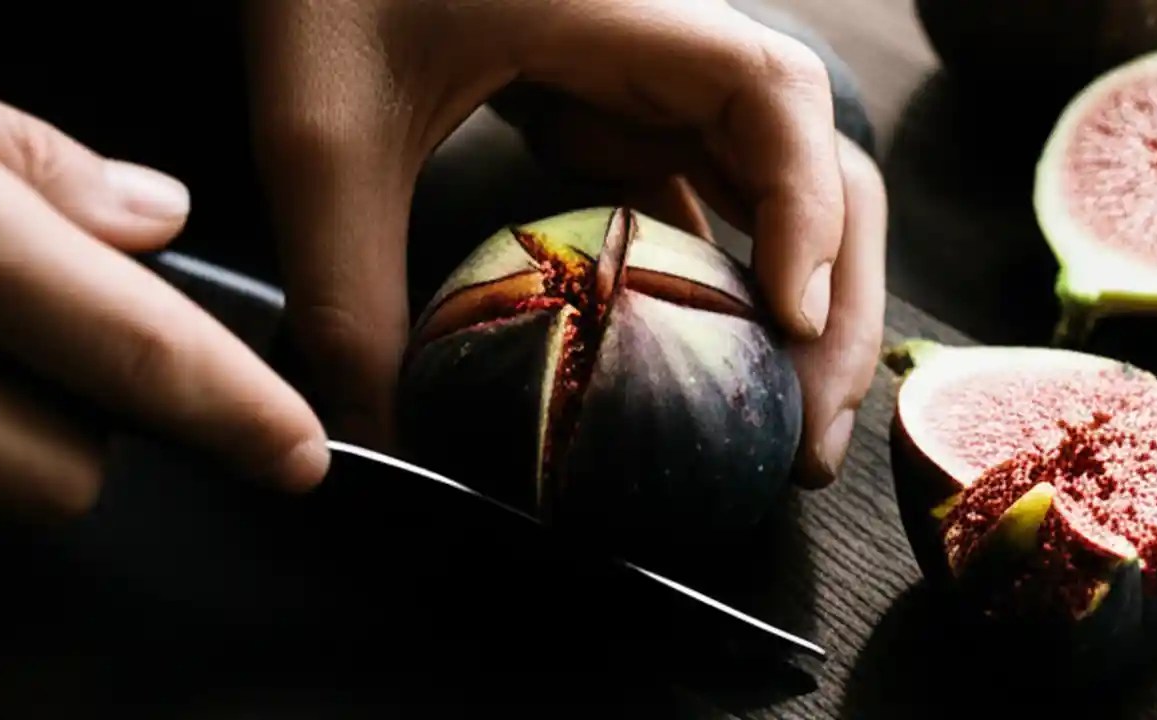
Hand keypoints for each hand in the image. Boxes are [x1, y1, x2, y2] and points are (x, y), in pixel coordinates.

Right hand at [0, 95, 328, 521]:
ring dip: (26, 437)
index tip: (301, 450)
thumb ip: (35, 164)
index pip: (140, 347)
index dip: (239, 408)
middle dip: (99, 433)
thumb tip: (159, 214)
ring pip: (4, 486)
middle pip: (64, 475)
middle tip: (83, 358)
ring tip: (6, 351)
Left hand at [246, 0, 886, 486]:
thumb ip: (347, 293)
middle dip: (833, 303)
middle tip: (807, 433)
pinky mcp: (617, 119)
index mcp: (624, 17)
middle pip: (814, 168)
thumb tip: (378, 450)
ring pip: (773, 197)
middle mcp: (666, 52)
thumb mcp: (323, 140)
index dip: (808, 214)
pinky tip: (710, 369)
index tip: (787, 328)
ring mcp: (649, 87)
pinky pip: (699, 207)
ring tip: (784, 424)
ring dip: (797, 310)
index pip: (773, 97)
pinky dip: (724, 291)